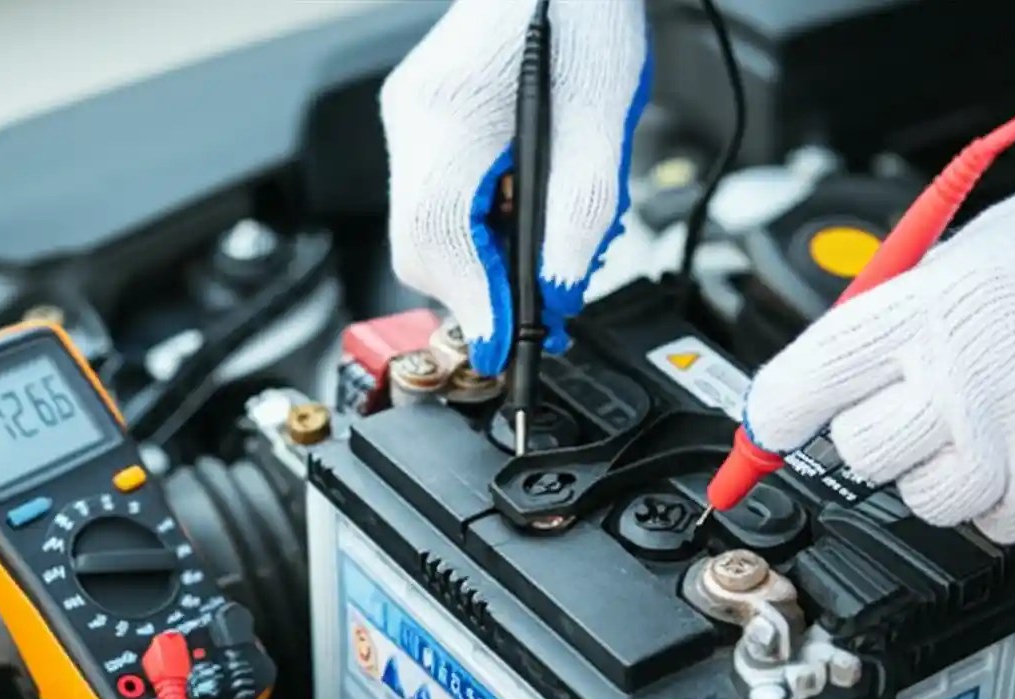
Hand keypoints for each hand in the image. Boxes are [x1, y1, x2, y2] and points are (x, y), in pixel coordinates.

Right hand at [380, 0, 650, 374]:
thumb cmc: (587, 17)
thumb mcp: (604, 125)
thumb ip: (580, 217)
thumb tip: (557, 295)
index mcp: (450, 115)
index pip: (440, 238)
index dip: (473, 304)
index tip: (502, 349)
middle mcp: (414, 119)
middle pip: (420, 244)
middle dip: (479, 290)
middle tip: (539, 311)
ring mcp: (410, 119)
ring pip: (424, 228)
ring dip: (480, 261)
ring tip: (541, 256)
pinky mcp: (423, 120)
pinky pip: (434, 198)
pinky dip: (475, 227)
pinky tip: (520, 214)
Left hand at [743, 146, 1014, 543]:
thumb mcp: (988, 241)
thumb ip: (916, 299)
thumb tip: (867, 334)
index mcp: (927, 310)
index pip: (803, 382)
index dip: (772, 414)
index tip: (764, 427)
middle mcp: (959, 384)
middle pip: (859, 452)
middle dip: (876, 430)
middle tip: (917, 398)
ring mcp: (1014, 446)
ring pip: (925, 496)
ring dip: (942, 466)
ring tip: (993, 414)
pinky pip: (998, 521)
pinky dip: (1008, 494)